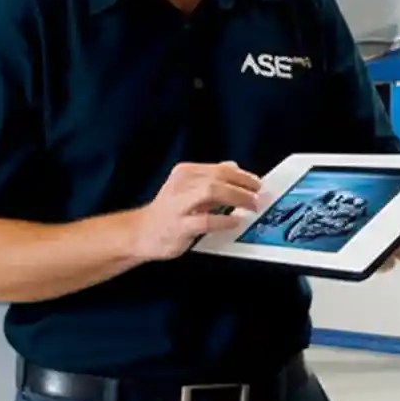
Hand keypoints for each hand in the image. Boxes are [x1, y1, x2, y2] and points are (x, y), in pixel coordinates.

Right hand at [131, 161, 261, 261]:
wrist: (141, 233)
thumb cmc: (169, 211)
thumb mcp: (188, 188)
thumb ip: (211, 178)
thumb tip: (235, 167)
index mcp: (185, 172)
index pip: (220, 169)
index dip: (242, 175)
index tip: (257, 183)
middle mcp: (181, 184)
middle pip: (218, 178)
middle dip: (243, 185)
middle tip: (258, 195)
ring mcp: (179, 205)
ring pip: (211, 192)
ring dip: (236, 197)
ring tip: (251, 205)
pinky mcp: (179, 226)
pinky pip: (205, 220)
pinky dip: (224, 220)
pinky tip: (235, 221)